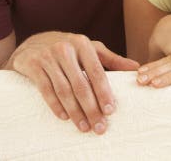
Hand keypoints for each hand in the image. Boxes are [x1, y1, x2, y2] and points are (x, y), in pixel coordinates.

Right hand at [5, 31, 137, 133]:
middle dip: (91, 108)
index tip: (111, 111)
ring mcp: (48, 57)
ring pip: (64, 90)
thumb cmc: (69, 48)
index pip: (97, 72)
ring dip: (75, 112)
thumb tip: (137, 68)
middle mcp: (65, 49)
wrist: (33, 42)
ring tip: (84, 126)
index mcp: (83, 44)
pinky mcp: (33, 65)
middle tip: (99, 126)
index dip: (104, 92)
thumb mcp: (90, 49)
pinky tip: (65, 117)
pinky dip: (56, 105)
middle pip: (81, 85)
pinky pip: (46, 90)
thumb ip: (112, 59)